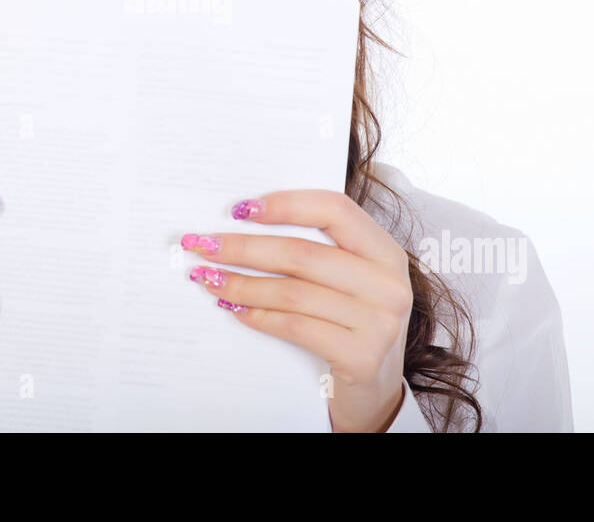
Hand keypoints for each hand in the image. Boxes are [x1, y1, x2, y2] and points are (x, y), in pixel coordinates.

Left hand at [182, 190, 412, 431]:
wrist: (375, 389)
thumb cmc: (351, 322)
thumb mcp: (349, 279)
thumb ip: (316, 250)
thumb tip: (245, 222)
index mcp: (385, 252)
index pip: (334, 210)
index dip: (286, 204)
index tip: (240, 209)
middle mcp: (389, 283)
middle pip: (303, 253)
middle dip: (244, 248)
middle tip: (204, 245)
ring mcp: (379, 322)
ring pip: (292, 292)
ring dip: (242, 284)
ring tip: (209, 279)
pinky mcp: (361, 357)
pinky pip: (294, 327)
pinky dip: (258, 316)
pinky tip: (235, 309)